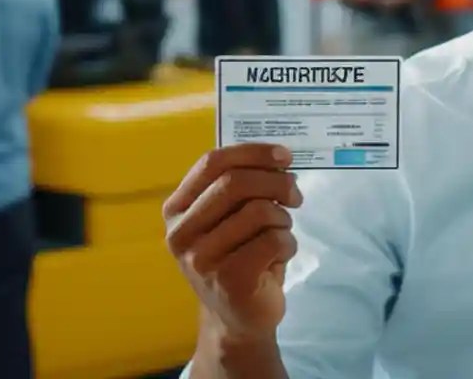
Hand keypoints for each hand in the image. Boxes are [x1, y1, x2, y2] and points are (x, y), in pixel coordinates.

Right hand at [163, 143, 302, 339]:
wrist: (236, 319)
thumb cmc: (237, 258)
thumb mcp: (230, 218)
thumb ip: (242, 187)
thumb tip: (278, 159)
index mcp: (177, 210)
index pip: (212, 163)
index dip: (252, 152)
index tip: (283, 156)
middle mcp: (181, 233)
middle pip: (236, 183)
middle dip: (275, 181)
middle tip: (295, 193)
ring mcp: (202, 259)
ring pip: (259, 211)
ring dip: (283, 218)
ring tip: (280, 233)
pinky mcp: (229, 279)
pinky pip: (273, 240)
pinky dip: (288, 243)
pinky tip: (280, 255)